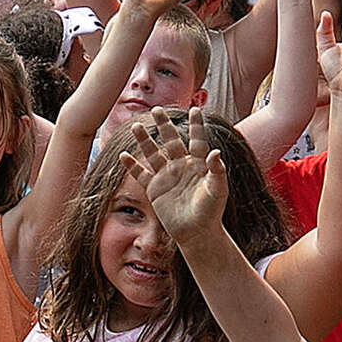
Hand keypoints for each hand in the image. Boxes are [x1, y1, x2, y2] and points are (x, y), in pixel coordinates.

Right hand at [121, 108, 229, 242]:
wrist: (197, 232)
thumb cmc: (211, 212)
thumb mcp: (217, 190)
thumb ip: (217, 171)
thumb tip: (217, 152)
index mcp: (199, 165)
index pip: (197, 141)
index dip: (196, 126)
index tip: (195, 109)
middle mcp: (182, 167)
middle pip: (171, 142)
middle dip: (164, 126)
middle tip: (157, 109)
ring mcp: (167, 177)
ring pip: (153, 153)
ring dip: (145, 140)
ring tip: (136, 126)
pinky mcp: (155, 189)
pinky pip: (141, 174)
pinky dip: (132, 165)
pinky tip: (124, 155)